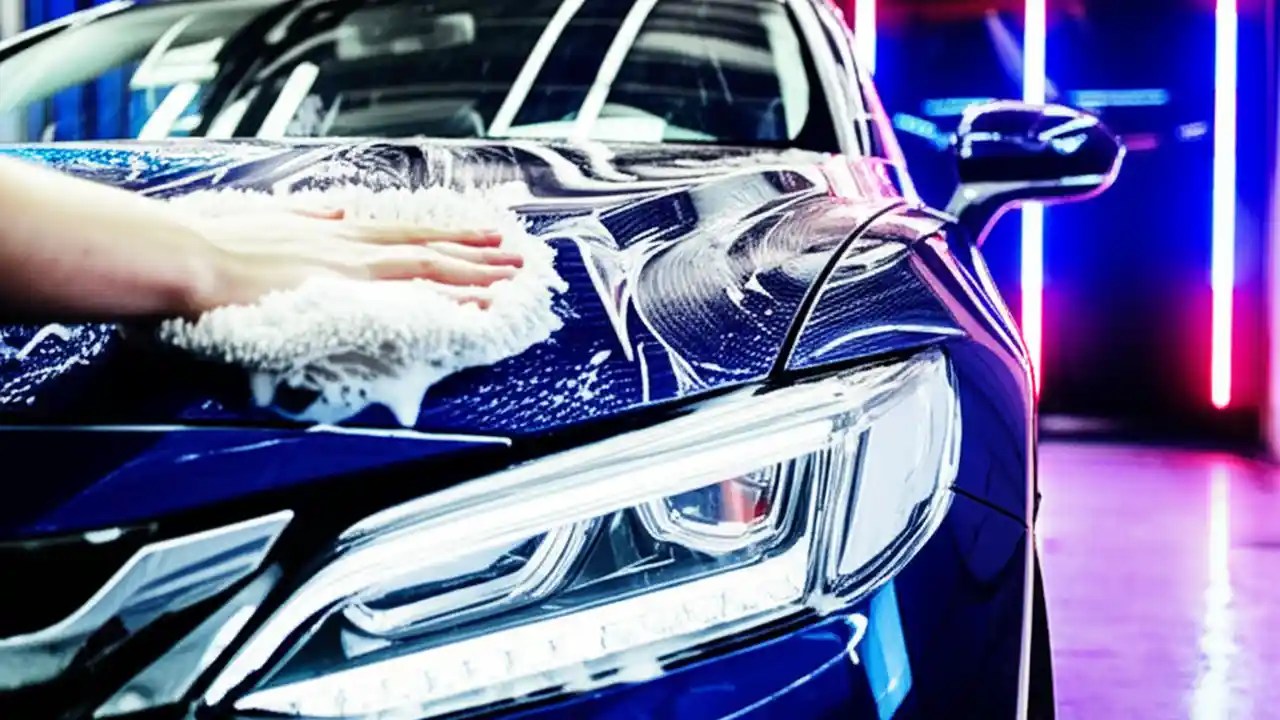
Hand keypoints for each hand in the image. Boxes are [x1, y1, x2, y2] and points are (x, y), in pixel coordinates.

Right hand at [190, 206, 524, 313]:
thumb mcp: (274, 216)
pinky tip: (468, 310)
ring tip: (511, 281)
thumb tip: (339, 213)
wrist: (192, 258)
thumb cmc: (219, 243)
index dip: (451, 235)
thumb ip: (311, 217)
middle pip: (430, 250)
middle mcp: (353, 248)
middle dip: (478, 256)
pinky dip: (440, 303)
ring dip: (474, 276)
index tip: (484, 235)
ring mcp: (352, 271)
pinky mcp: (343, 294)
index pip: (408, 234)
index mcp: (337, 233)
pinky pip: (405, 300)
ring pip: (428, 271)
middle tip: (518, 258)